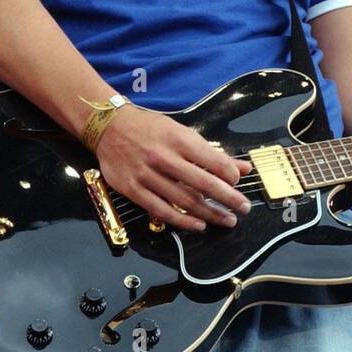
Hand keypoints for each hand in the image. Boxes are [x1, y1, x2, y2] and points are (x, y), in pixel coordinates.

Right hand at [93, 106, 253, 232]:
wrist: (108, 126)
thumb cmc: (149, 128)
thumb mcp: (182, 131)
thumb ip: (211, 152)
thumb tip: (242, 167)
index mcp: (179, 139)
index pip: (213, 161)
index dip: (230, 175)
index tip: (239, 182)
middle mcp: (164, 158)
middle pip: (203, 183)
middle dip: (227, 198)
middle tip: (243, 209)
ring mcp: (147, 175)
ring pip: (184, 200)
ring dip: (209, 213)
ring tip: (226, 220)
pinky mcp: (133, 189)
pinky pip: (161, 210)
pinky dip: (182, 220)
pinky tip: (198, 225)